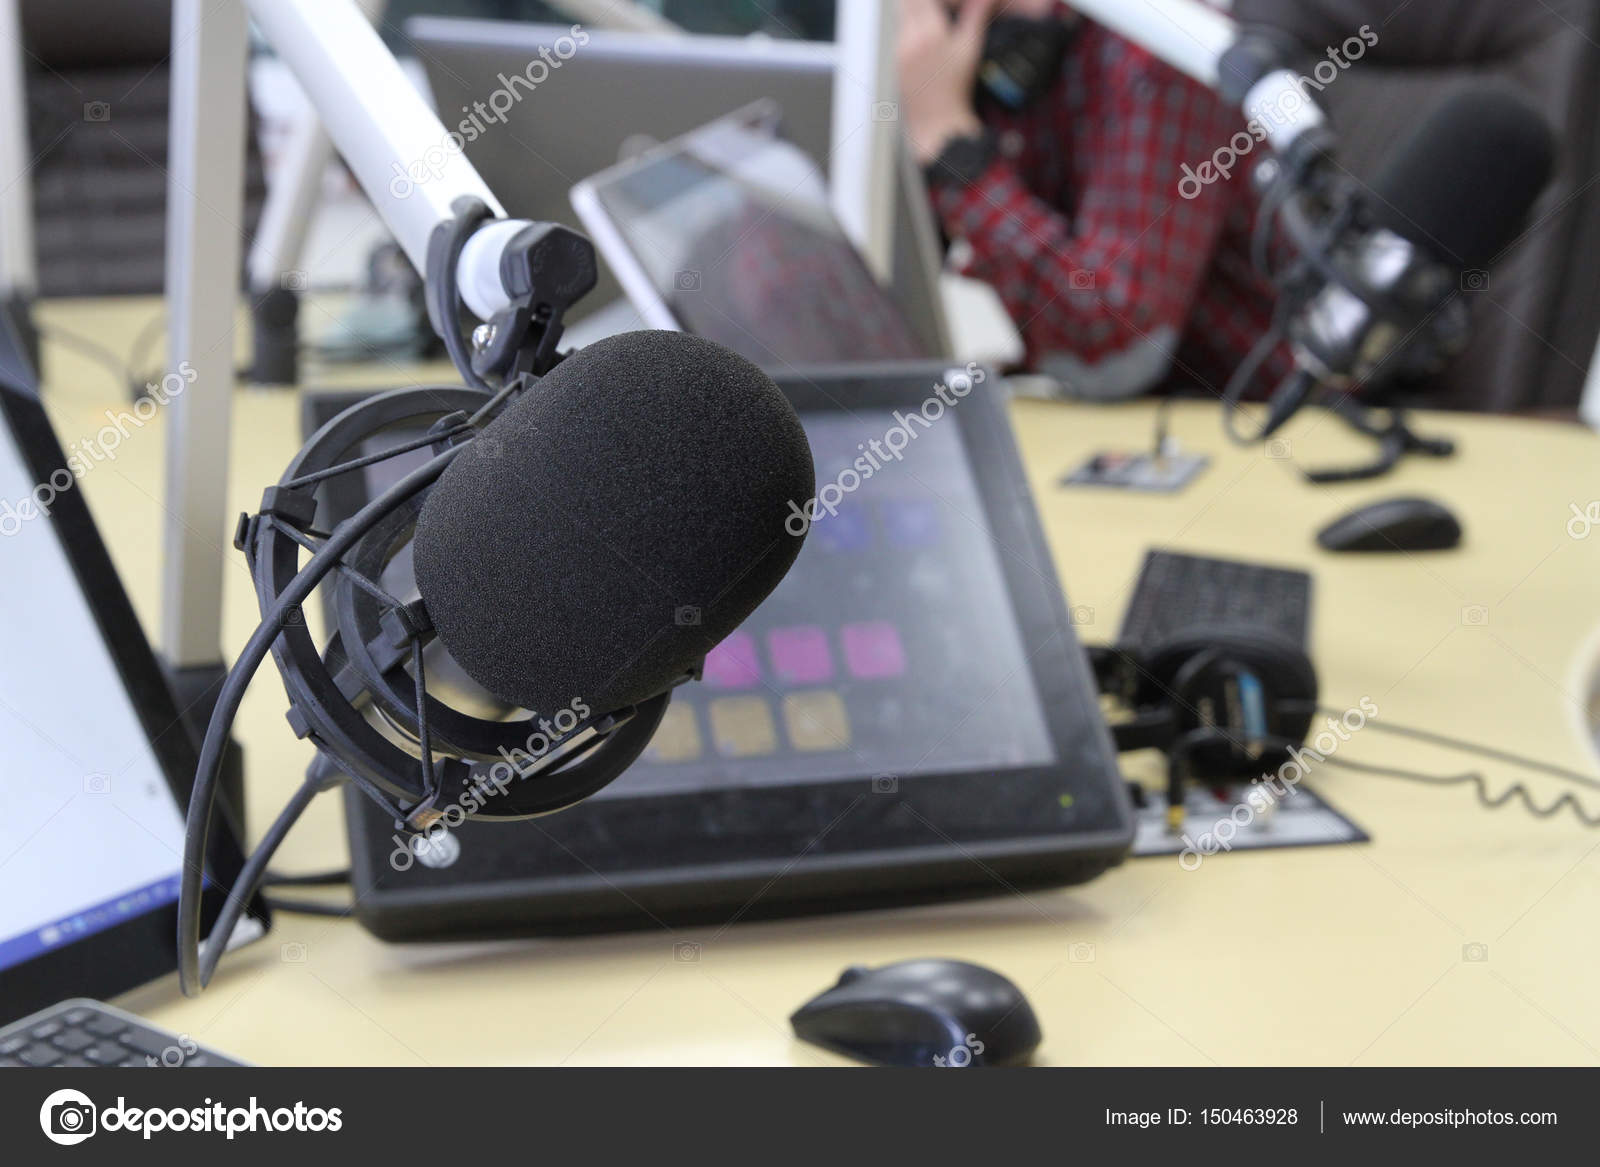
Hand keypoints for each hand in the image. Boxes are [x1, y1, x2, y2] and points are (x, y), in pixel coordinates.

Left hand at [897, 0, 996, 163]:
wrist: (937, 122)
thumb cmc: (956, 89)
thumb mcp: (970, 48)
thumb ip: (976, 16)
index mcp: (929, 32)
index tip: (945, 2)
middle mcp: (909, 39)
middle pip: (907, 3)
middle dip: (920, 1)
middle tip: (936, 6)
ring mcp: (900, 50)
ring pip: (902, 17)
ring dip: (914, 11)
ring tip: (933, 16)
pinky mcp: (897, 61)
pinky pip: (901, 34)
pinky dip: (911, 28)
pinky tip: (925, 35)